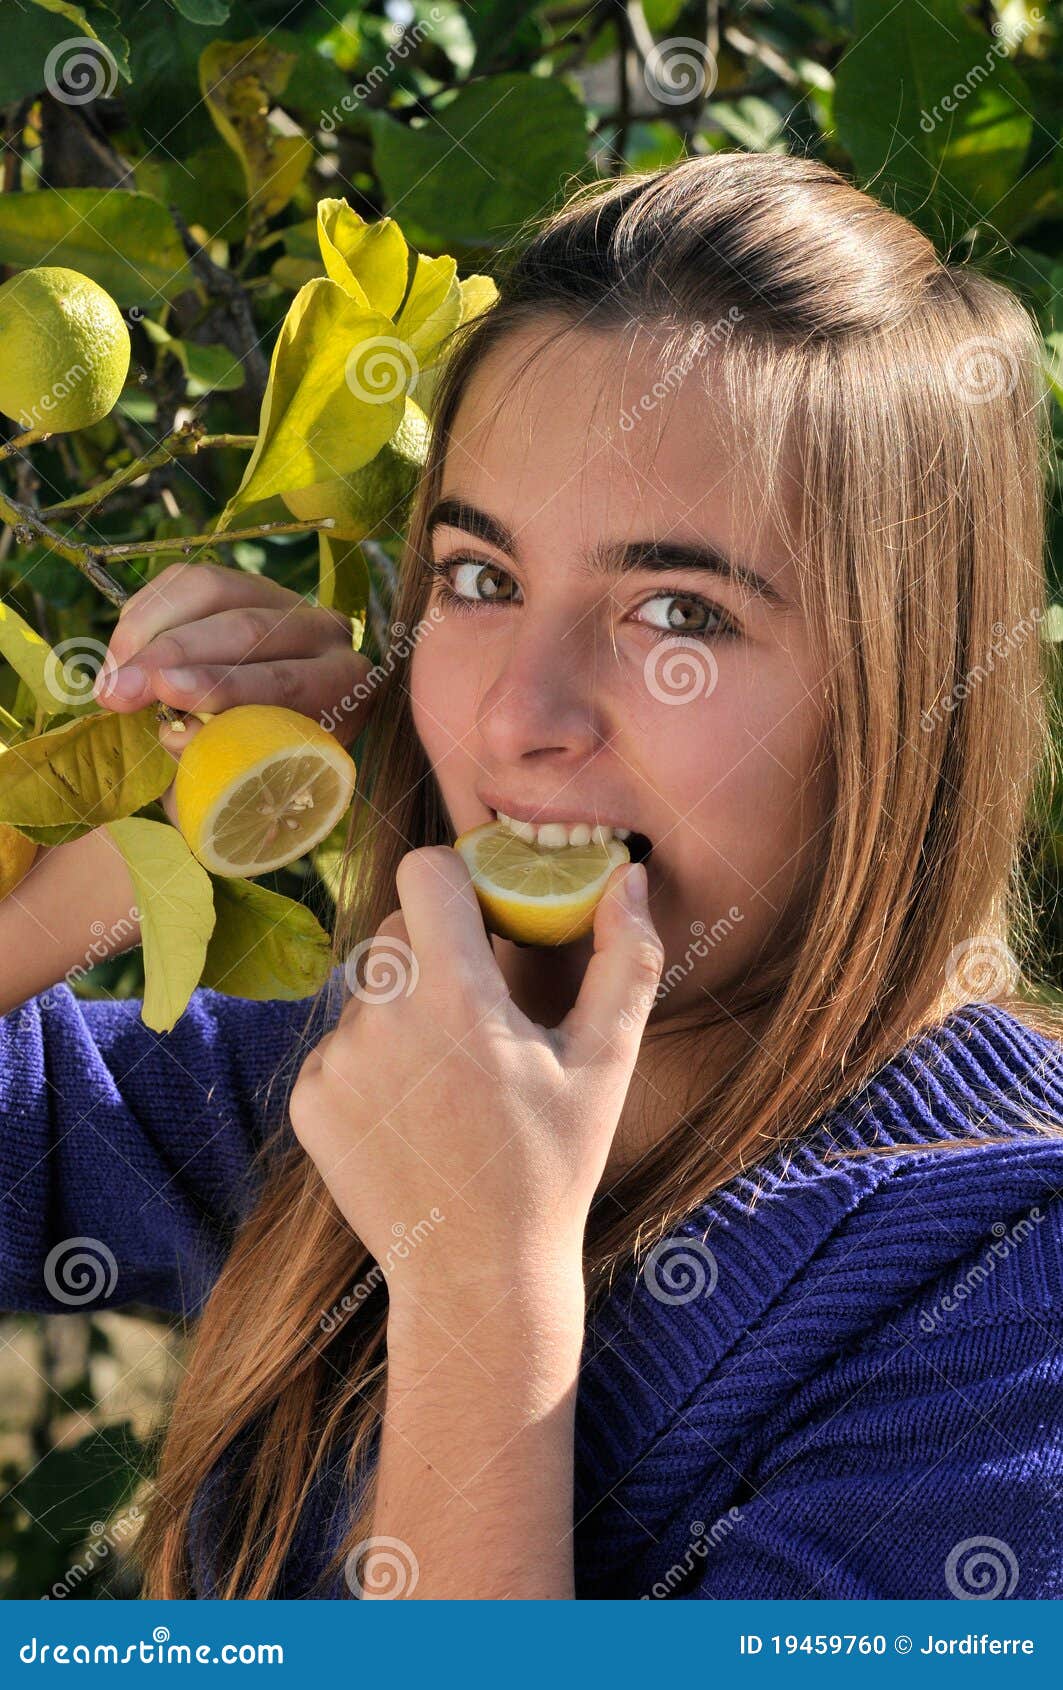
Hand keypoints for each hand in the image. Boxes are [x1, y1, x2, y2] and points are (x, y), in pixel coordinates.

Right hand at [91, 559, 375, 824]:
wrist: (267, 744)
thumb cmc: (259, 773)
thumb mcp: (251, 785)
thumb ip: (219, 767)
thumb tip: (177, 735)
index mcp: (343, 689)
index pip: (287, 680)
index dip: (223, 685)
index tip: (166, 693)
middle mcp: (323, 634)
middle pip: (247, 629)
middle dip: (173, 656)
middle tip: (119, 689)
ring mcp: (282, 598)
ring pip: (212, 590)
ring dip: (150, 631)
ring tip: (113, 675)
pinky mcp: (240, 581)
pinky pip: (185, 580)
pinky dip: (144, 613)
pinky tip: (122, 652)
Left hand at [287, 846, 663, 1311]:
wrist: (478, 1277)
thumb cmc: (553, 1166)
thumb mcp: (606, 1063)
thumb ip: (625, 958)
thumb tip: (630, 875)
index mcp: (457, 999)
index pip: (425, 872)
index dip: (457, 882)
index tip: (484, 917)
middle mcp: (383, 1021)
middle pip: (395, 926)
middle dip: (436, 947)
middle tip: (479, 1010)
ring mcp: (336, 1063)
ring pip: (369, 989)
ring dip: (405, 1008)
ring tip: (450, 1076)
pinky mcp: (308, 1101)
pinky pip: (338, 1043)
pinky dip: (372, 1061)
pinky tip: (414, 1113)